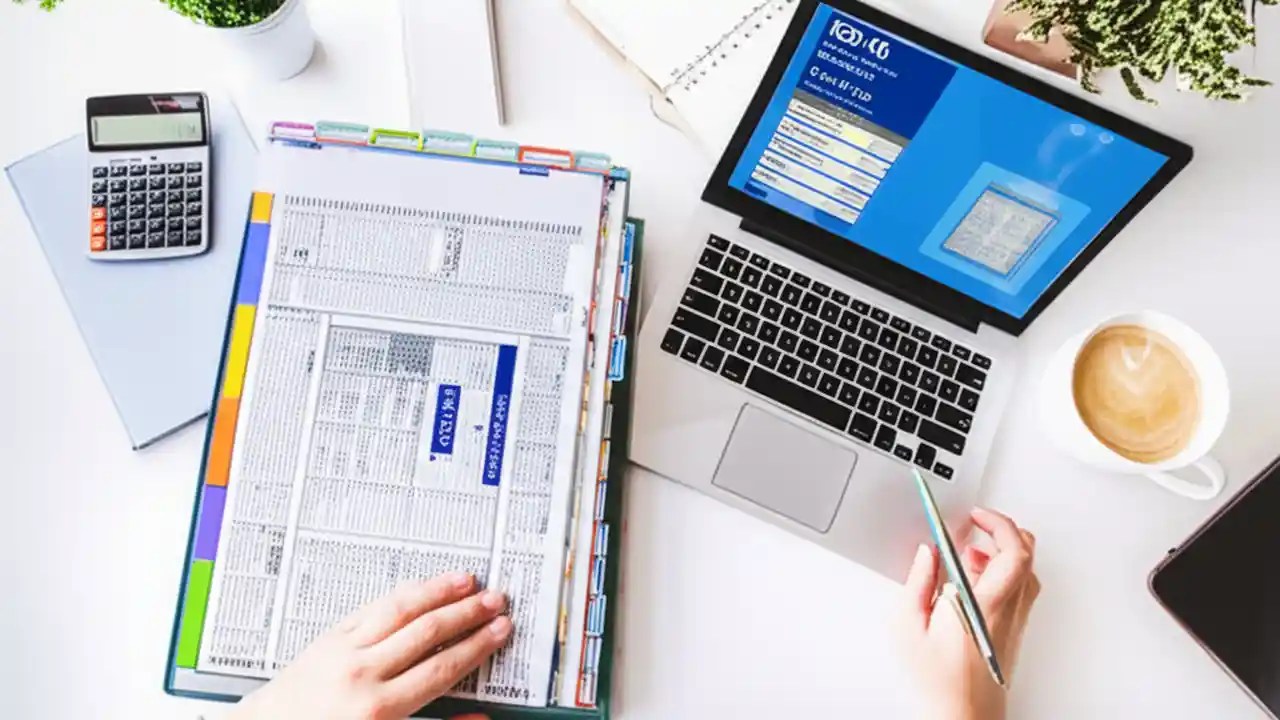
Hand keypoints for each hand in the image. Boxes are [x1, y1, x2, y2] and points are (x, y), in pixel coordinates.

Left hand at [228, 572, 510, 719]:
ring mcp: (344, 650)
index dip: (477, 645)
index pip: (443, 666)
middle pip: (428, 632)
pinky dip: (402, 593)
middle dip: (467, 613)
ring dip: (437, 591)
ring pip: (400, 609)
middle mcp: (363, 673)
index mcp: (380, 708)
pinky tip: (422, 586)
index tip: (500, 630)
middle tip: (494, 599)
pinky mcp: (329, 637)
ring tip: (466, 580)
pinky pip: (372, 606)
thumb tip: (479, 719)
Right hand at [897, 507, 1040, 719]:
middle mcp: (1007, 610)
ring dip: (1003, 552)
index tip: (976, 514)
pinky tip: (976, 578)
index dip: (998, 523)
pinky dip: (1002, 572)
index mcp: (984, 604)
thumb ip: (918, 583)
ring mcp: (1015, 621)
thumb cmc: (938, 683)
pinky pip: (1019, 589)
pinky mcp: (1013, 631)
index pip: (1011, 551)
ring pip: (1026, 571)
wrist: (964, 717)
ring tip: (972, 550)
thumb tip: (927, 553)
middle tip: (978, 523)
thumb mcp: (909, 628)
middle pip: (1027, 555)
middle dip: (1004, 530)